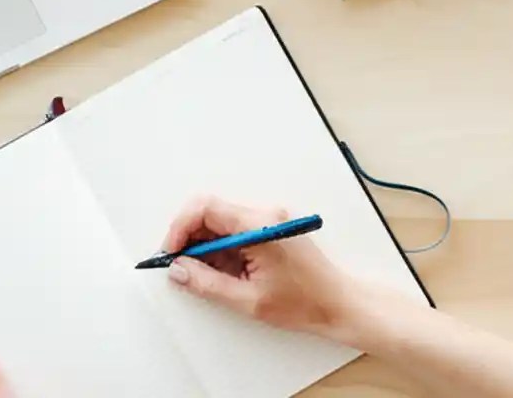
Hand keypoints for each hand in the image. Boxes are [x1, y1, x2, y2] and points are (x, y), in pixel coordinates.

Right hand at [162, 196, 352, 337]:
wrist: (341, 304)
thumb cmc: (306, 302)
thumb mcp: (249, 300)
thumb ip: (207, 283)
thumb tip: (178, 270)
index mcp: (258, 226)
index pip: (206, 208)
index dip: (180, 227)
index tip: (171, 252)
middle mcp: (263, 215)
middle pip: (209, 212)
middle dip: (188, 238)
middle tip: (180, 266)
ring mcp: (267, 220)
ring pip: (219, 222)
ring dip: (204, 246)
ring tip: (206, 275)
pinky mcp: (269, 229)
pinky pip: (233, 230)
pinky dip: (220, 249)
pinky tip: (225, 273)